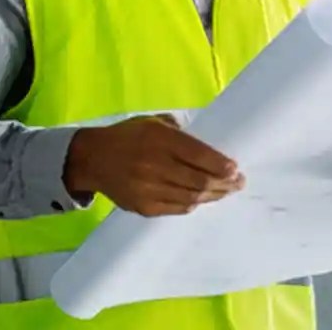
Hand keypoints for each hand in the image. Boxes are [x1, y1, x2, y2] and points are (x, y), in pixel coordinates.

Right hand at [63, 115, 244, 216]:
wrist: (93, 159)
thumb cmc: (128, 136)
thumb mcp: (151, 123)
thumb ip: (178, 131)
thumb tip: (208, 146)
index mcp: (159, 139)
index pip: (199, 155)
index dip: (221, 165)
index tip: (235, 169)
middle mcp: (154, 164)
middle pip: (200, 180)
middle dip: (224, 184)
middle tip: (238, 183)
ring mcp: (148, 188)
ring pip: (191, 197)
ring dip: (213, 196)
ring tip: (225, 192)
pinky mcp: (144, 206)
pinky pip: (177, 208)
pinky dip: (193, 204)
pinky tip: (201, 199)